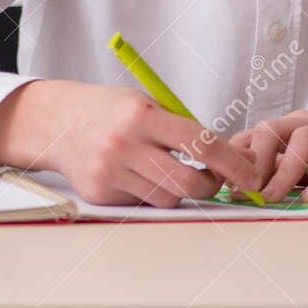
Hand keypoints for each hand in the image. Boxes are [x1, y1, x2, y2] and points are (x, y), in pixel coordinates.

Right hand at [0, 79, 266, 207]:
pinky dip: (149, 193)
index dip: (233, 162)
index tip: (251, 173)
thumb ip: (180, 128)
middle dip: (211, 186)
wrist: (56, 122)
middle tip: (214, 179)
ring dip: (178, 191)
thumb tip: (227, 159)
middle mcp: (125, 145)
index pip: (200, 143)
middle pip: (187, 183)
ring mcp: (110, 172)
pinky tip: (136, 175)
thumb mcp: (145, 104)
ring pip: (167, 199)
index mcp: (142, 115)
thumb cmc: (108, 110)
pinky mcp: (100, 193)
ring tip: (166, 170)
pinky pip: (142, 203)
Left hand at [229, 111, 307, 200]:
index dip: (236, 157)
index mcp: (305, 126)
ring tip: (272, 197)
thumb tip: (252, 188)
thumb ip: (292, 171)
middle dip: (252, 160)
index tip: (222, 184)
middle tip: (244, 191)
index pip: (259, 133)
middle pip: (274, 129)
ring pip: (305, 137)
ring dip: (283, 169)